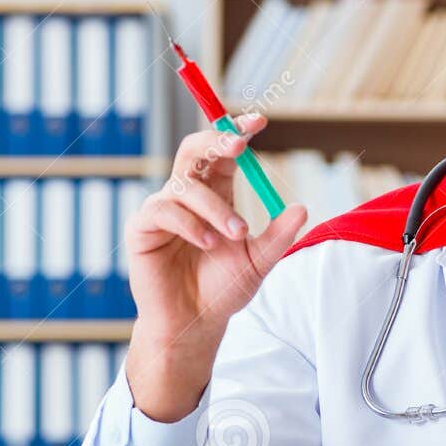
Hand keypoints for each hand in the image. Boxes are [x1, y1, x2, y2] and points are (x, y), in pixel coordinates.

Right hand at [123, 112, 306, 419]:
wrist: (194, 324)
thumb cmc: (223, 290)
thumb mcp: (259, 261)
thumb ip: (278, 236)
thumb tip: (302, 209)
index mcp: (215, 194)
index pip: (225, 153)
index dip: (237, 131)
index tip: (259, 121)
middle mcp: (188, 195)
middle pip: (195, 149)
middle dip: (217, 141)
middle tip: (239, 145)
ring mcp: (163, 209)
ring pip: (186, 186)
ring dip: (216, 208)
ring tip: (236, 235)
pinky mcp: (143, 228)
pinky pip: (165, 211)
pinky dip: (191, 225)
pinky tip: (207, 245)